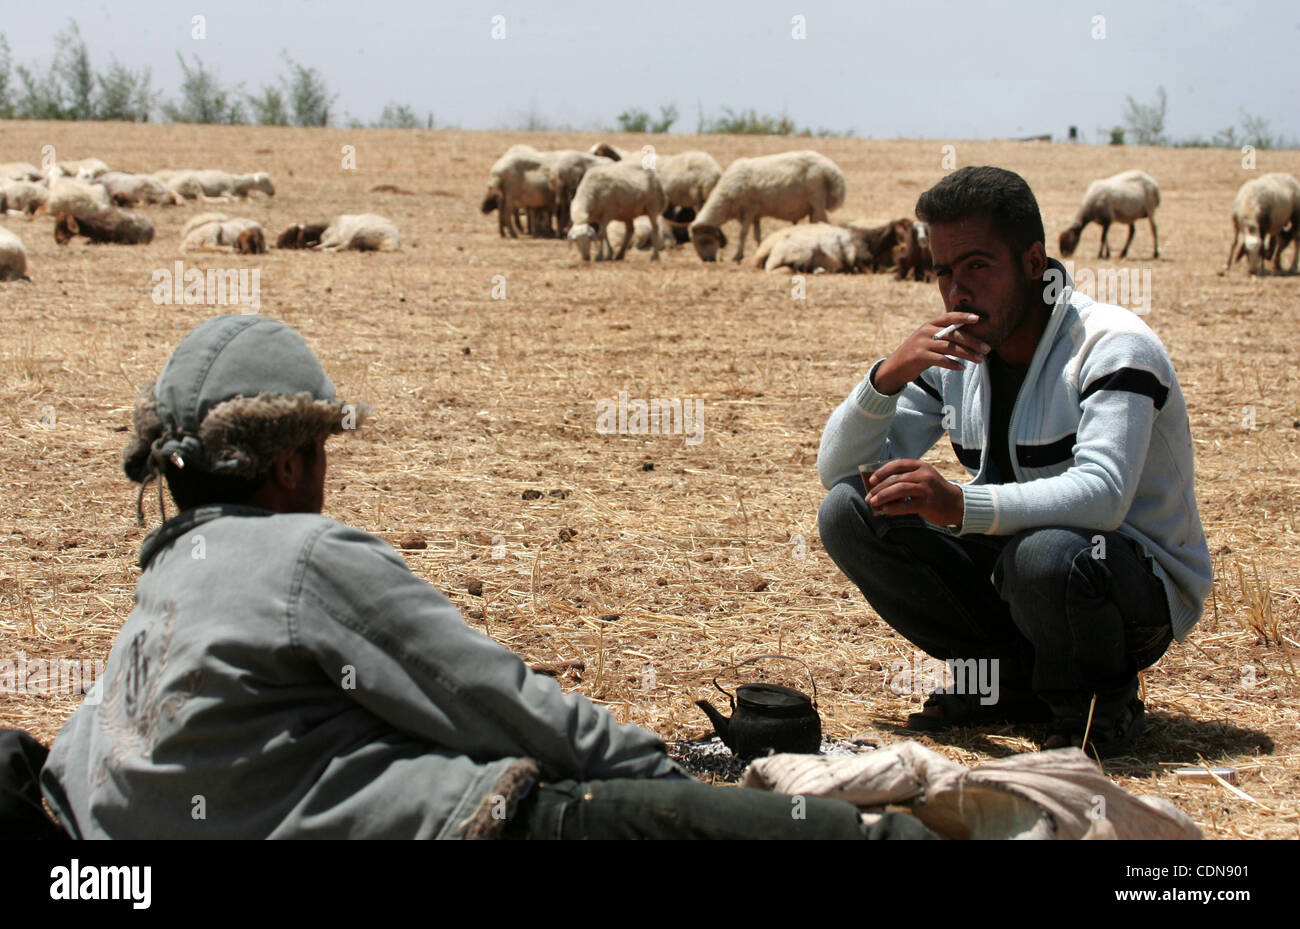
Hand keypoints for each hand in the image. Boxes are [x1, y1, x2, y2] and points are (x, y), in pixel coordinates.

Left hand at [865, 459, 963, 526]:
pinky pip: (906, 505)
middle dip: (879, 488)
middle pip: (896, 478)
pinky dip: (893, 508)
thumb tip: (880, 487)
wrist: (956, 505)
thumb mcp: (923, 478)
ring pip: (899, 489)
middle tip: (869, 496)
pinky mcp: (928, 503)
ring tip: (873, 503)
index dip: (882, 471)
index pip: (898, 464)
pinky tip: (885, 510)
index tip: (872, 480)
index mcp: (921, 466)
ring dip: (883, 496)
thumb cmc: (934, 492)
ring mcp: (927, 489)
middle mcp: (924, 475)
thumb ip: (906, 479)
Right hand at [872, 312, 988, 395]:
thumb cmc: (916, 353)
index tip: (978, 319)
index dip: (964, 316)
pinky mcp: (919, 357)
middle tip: (987, 349)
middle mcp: (926, 331)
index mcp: (929, 324)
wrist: (894, 367)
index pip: (949, 317)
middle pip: (954, 334)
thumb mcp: (927, 339)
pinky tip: (962, 368)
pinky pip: (941, 360)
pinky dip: (953, 364)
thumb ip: (943, 335)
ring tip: (980, 360)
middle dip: (973, 341)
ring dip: (967, 354)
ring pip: (950, 347)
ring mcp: (922, 344)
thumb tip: (968, 337)